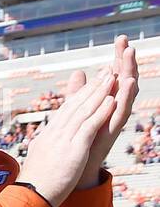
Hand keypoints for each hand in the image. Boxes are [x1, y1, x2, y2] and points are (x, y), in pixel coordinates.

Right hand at [18, 67, 121, 206]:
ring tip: (112, 78)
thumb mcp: (40, 158)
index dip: (81, 94)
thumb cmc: (35, 182)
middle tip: (106, 71)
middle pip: (76, 105)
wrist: (31, 195)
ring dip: (100, 93)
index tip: (92, 83)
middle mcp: (55, 133)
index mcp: (48, 135)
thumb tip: (40, 142)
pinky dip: (101, 111)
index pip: (67, 110)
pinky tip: (111, 100)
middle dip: (93, 87)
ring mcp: (64, 139)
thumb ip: (45, 146)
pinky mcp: (74, 148)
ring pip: (84, 111)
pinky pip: (90, 126)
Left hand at [72, 35, 138, 190]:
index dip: (117, 58)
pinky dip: (126, 96)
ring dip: (128, 73)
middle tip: (126, 42)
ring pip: (125, 92)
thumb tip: (78, 72)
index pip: (114, 75)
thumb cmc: (80, 138)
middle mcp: (113, 108)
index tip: (120, 40)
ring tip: (130, 56)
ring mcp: (114, 118)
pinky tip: (128, 82)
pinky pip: (122, 110)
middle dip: (125, 61)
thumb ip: (78, 91)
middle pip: (122, 80)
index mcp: (106, 101)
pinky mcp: (112, 130)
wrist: (76, 166)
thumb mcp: (77, 110)